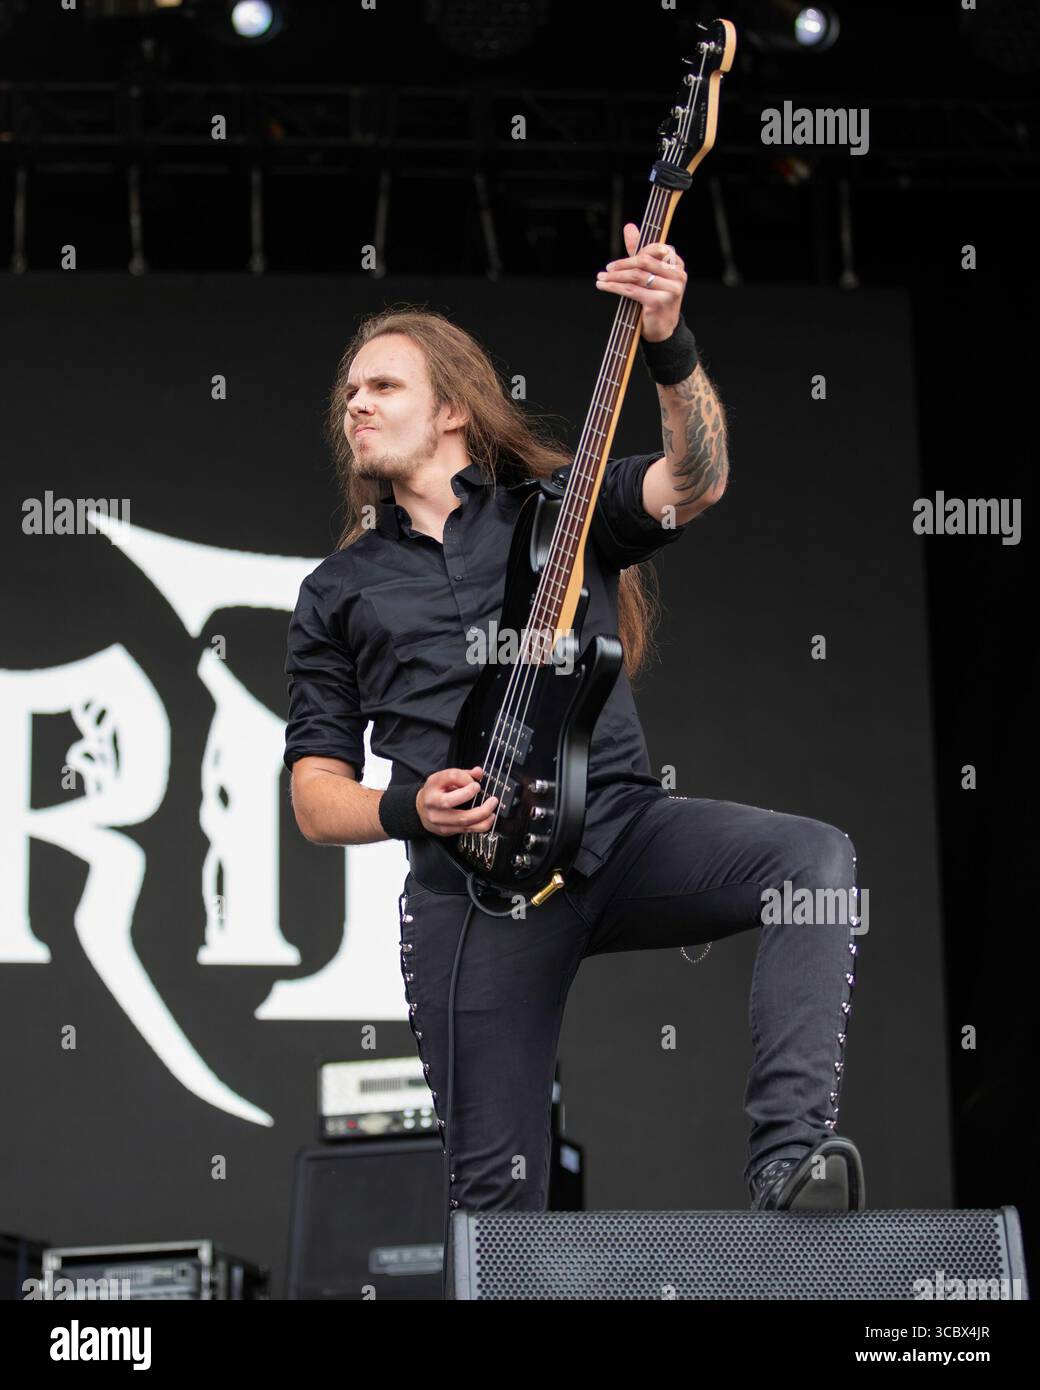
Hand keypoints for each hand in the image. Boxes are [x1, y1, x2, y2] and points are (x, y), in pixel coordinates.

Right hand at [417, 765, 499, 836]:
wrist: (421, 809)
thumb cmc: (435, 791)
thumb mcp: (445, 778)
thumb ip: (463, 774)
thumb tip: (478, 772)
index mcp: (433, 785)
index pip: (450, 777)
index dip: (466, 778)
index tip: (476, 782)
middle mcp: (433, 803)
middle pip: (450, 801)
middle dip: (471, 796)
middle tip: (487, 794)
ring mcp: (438, 819)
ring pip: (463, 820)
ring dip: (483, 814)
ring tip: (493, 807)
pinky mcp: (446, 830)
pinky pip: (467, 830)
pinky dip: (482, 825)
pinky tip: (489, 818)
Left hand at [594, 222, 686, 342]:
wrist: (663, 330)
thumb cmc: (655, 300)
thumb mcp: (650, 274)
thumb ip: (640, 251)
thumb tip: (629, 227)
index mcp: (678, 265)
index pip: (655, 249)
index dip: (636, 252)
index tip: (618, 261)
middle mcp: (678, 275)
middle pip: (644, 261)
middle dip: (622, 264)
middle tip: (607, 268)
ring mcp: (670, 289)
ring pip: (636, 276)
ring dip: (615, 276)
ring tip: (601, 277)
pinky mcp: (659, 302)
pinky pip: (631, 290)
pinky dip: (614, 287)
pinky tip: (604, 286)